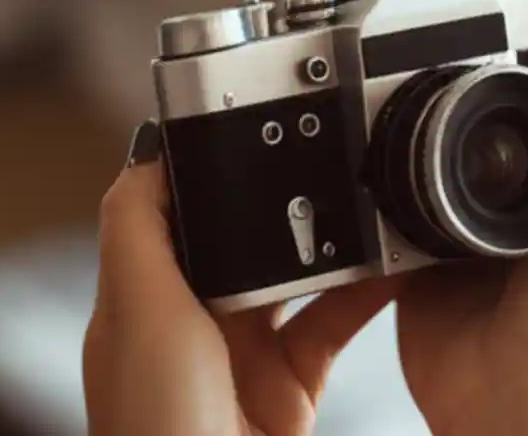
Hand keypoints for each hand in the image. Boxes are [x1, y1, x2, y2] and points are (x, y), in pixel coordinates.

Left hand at [82, 122, 397, 435]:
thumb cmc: (158, 428)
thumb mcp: (138, 311)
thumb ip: (136, 229)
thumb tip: (146, 153)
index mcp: (143, 296)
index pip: (172, 210)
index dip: (207, 168)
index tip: (247, 121)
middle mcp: (190, 319)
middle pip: (240, 237)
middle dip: (281, 199)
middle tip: (325, 157)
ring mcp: (243, 353)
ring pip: (294, 275)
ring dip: (331, 244)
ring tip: (367, 203)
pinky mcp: (290, 385)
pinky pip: (333, 323)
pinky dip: (365, 296)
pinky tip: (391, 269)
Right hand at [396, 0, 527, 435]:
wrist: (520, 404)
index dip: (513, 9)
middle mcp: (521, 180)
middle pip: (478, 83)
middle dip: (445, 30)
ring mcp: (463, 212)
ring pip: (427, 128)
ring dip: (400, 82)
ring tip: (372, 35)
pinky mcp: (412, 247)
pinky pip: (386, 188)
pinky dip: (371, 154)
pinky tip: (350, 117)